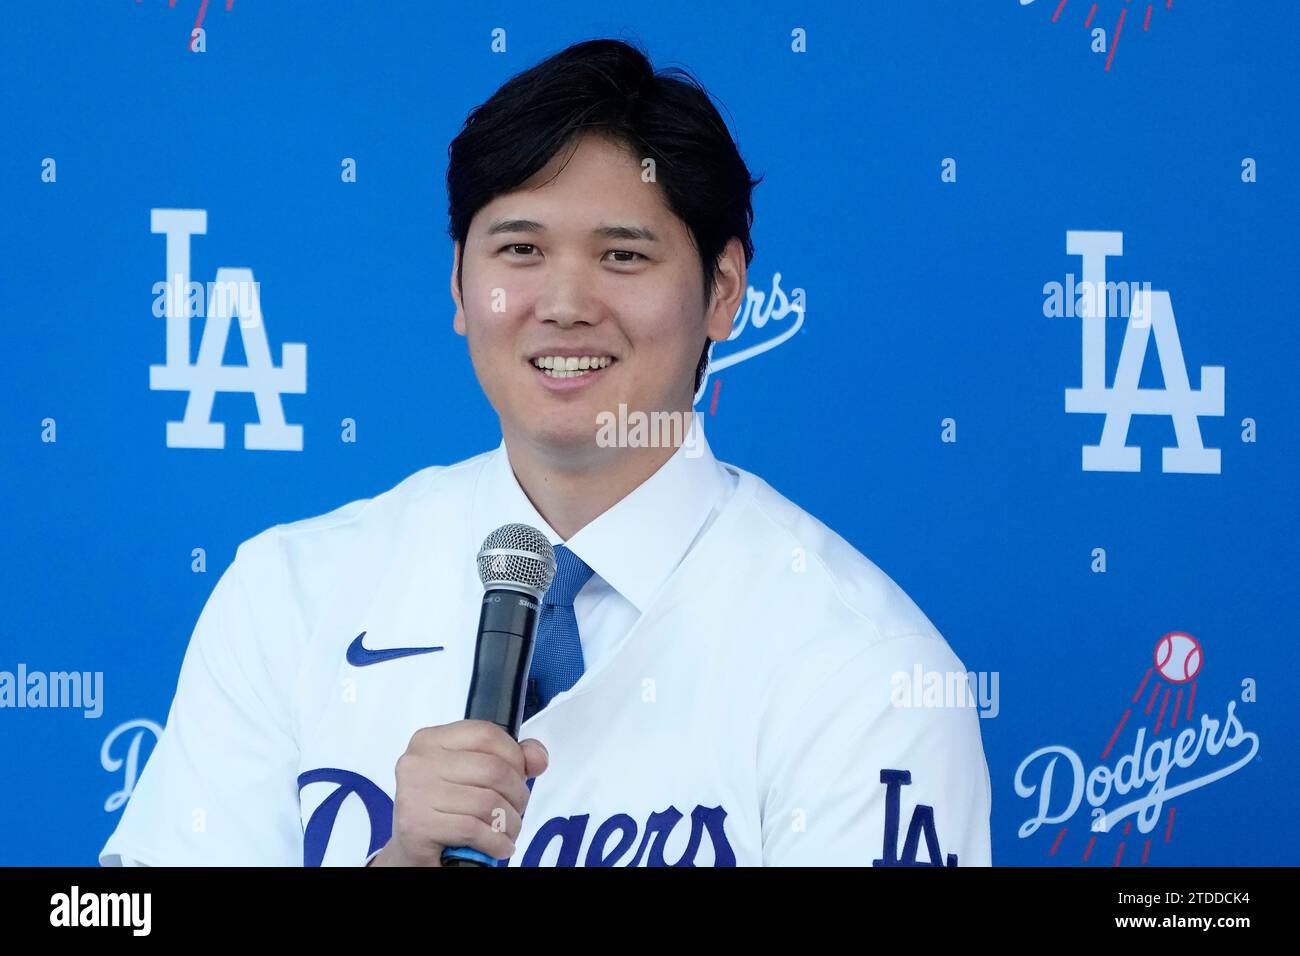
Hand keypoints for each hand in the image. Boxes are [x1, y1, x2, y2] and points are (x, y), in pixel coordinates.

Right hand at [367, 719, 548, 866]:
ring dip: (509, 824)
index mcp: (431, 740)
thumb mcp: (472, 776)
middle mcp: (418, 762)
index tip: (520, 776)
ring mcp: (414, 793)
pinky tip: (497, 846)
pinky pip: (474, 829)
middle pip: (493, 770)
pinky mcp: (416, 826)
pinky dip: (496, 843)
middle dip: (517, 796)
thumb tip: (538, 758)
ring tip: (507, 832)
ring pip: (487, 803)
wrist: (410, 851)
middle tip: (516, 811)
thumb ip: (509, 759)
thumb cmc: (442, 810)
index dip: (515, 756)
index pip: (487, 734)